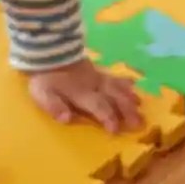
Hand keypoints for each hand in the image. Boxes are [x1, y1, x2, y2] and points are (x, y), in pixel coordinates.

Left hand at [27, 57, 143, 132]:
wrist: (48, 52)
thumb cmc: (46, 79)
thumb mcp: (43, 94)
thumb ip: (54, 106)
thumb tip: (66, 119)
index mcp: (82, 93)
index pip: (99, 106)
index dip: (108, 118)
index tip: (116, 130)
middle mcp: (94, 85)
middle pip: (114, 98)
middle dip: (127, 111)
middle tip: (139, 123)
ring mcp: (98, 77)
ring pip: (118, 87)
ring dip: (130, 98)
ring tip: (141, 108)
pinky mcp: (98, 71)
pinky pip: (115, 76)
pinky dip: (126, 81)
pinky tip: (134, 84)